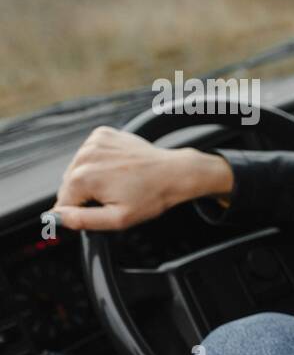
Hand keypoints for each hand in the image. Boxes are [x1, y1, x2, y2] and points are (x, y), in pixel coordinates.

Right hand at [46, 127, 230, 230]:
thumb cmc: (151, 196)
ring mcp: (93, 142)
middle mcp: (84, 156)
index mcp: (83, 178)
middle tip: (114, 196)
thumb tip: (57, 218)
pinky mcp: (102, 134)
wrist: (174, 172)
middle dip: (86, 194)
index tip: (101, 209)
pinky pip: (89, 154)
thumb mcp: (118, 218)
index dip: (81, 211)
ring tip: (118, 182)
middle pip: (69, 185)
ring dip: (91, 178)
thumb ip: (83, 220)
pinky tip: (117, 168)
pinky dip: (98, 162)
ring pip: (78, 169)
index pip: (63, 203)